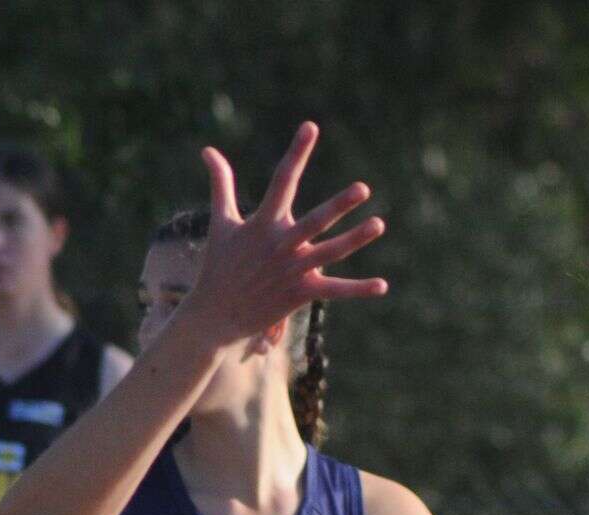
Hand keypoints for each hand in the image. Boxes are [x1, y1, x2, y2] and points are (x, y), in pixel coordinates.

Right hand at [181, 123, 386, 350]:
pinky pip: (335, 290)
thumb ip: (221, 184)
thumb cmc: (220, 264)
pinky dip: (358, 289)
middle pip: (315, 220)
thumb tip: (207, 150)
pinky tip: (382, 285)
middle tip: (364, 188)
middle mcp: (281, 244)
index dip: (297, 152)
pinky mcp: (300, 294)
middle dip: (339, 204)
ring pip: (330, 252)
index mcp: (263, 221)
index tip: (311, 127)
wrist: (216, 313)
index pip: (282, 179)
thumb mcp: (221, 221)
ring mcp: (292, 270)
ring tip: (379, 224)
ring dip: (356, 239)